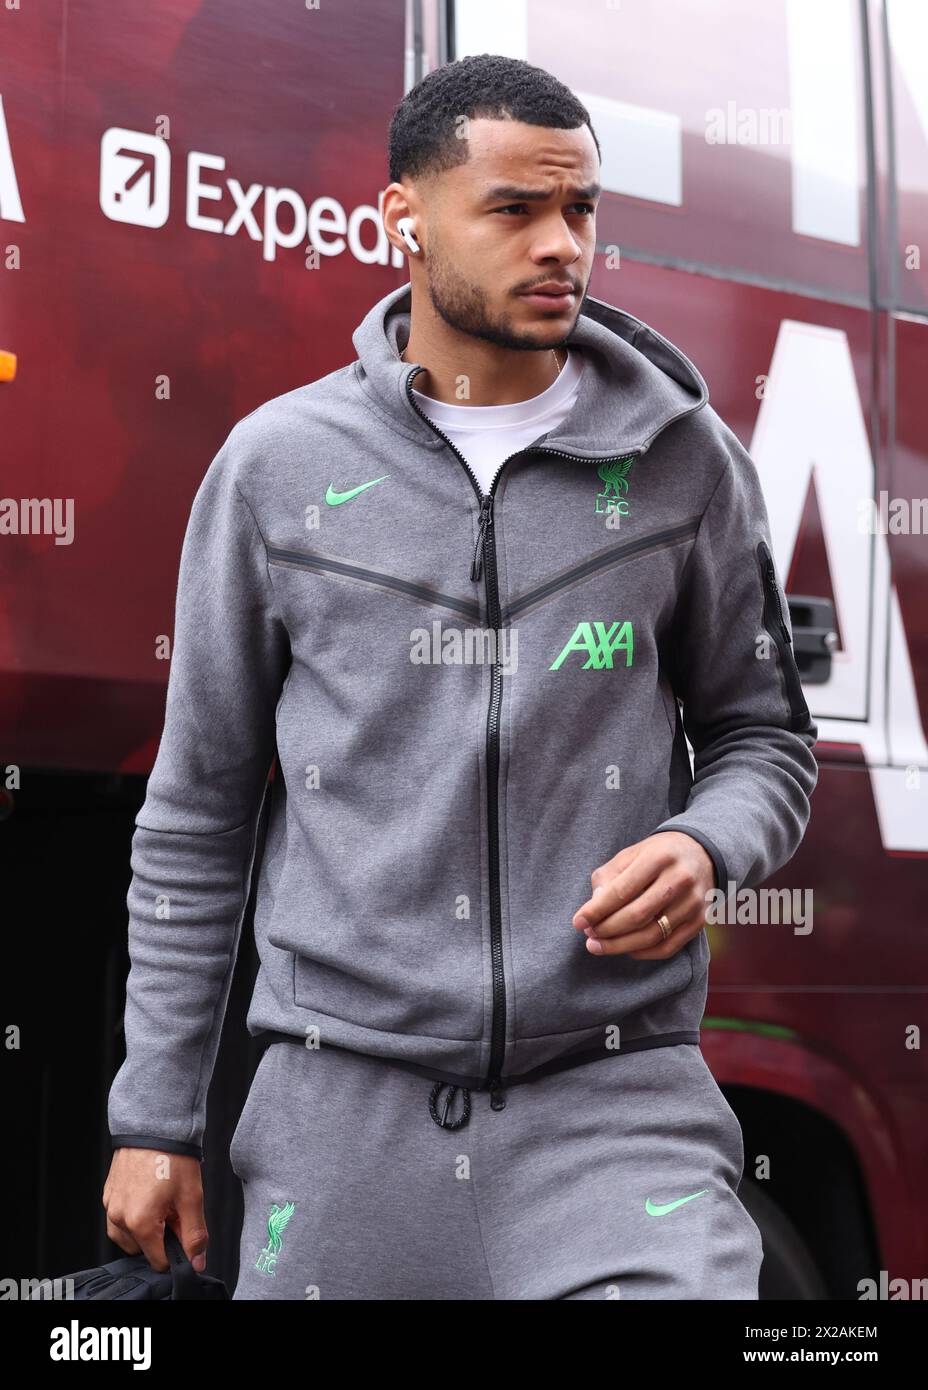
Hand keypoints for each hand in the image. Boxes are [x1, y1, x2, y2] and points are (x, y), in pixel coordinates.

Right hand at [103, 1147, 208, 1273]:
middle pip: (143, 1249)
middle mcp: (119, 1218)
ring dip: (145, 1229)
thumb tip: (197, 1262)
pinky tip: (149, 1196)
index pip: (159, 1261)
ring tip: (162, 1203)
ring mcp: (110, 1206)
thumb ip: (194, 1235)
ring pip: (129, 1237)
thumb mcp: (192, 1198)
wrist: (154, 1126)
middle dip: (161, 1237)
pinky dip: (134, 1216)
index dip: (176, 1252)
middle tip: (174, 1211)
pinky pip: (119, 1219)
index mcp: (140, 1223)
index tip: (184, 1232)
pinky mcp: (107, 1195)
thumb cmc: (173, 1158)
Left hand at [572, 831, 713, 958]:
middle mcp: (680, 879)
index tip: (578, 922)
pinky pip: (668, 947)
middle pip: (637, 916)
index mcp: (658, 857)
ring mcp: (693, 902)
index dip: (596, 910)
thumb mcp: (630, 854)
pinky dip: (643, 953)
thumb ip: (608, 878)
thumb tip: (593, 908)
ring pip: (652, 935)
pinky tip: (625, 949)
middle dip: (607, 930)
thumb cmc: (656, 854)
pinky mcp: (700, 921)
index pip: (621, 891)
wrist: (701, 853)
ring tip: (598, 946)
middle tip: (588, 937)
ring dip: (620, 946)